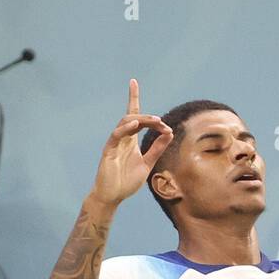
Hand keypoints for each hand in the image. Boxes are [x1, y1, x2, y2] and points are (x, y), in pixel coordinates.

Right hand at [90, 79, 173, 206]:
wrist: (112, 196)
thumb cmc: (127, 181)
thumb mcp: (147, 164)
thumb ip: (157, 149)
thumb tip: (169, 133)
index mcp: (130, 140)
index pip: (133, 115)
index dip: (133, 98)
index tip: (133, 81)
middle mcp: (122, 138)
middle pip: (132, 117)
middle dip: (148, 117)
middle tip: (161, 122)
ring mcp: (115, 143)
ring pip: (125, 123)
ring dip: (141, 120)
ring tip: (155, 122)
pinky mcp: (108, 150)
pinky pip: (116, 135)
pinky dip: (125, 128)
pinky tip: (135, 125)